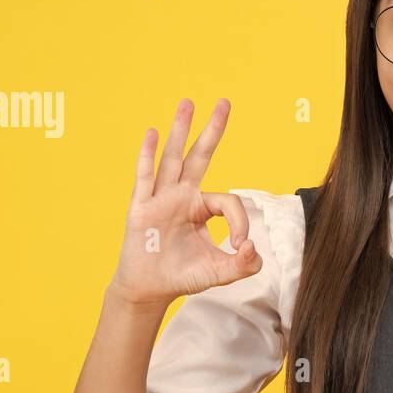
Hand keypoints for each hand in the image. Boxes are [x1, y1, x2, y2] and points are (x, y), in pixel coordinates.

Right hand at [108, 98, 261, 306]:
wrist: (150, 290)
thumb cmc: (183, 276)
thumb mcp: (220, 271)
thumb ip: (243, 264)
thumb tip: (252, 248)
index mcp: (201, 207)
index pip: (228, 201)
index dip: (240, 221)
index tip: (241, 245)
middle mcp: (182, 196)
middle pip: (199, 157)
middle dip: (212, 130)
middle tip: (225, 102)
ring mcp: (160, 199)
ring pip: (172, 159)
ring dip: (179, 131)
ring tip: (187, 104)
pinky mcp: (140, 208)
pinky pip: (145, 178)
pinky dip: (148, 155)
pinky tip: (152, 133)